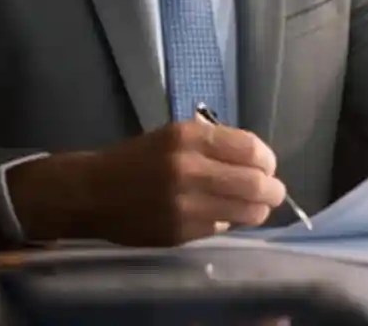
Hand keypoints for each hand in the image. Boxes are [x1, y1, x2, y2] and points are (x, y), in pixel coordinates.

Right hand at [8, 121, 286, 245]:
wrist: (93, 192)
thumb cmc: (138, 159)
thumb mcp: (175, 136)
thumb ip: (215, 144)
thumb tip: (257, 162)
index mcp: (190, 137)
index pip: (251, 149)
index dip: (268, 160)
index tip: (268, 166)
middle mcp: (190, 169)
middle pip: (256, 183)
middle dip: (273, 189)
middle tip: (274, 192)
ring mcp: (185, 204)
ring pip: (246, 211)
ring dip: (258, 210)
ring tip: (255, 207)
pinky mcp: (180, 231)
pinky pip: (221, 228)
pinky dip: (228, 222)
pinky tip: (220, 216)